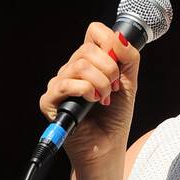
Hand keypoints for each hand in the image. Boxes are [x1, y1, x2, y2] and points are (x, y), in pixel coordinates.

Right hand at [38, 21, 140, 168]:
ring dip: (100, 84)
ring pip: (79, 66)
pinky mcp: (49, 101)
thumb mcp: (130, 84)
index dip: (110, 43)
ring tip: (104, 99)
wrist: (107, 148)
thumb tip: (119, 36)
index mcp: (89, 61)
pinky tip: (92, 102)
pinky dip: (85, 91)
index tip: (119, 67)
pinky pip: (65, 84)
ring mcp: (59, 84)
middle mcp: (71, 69)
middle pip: (87, 50)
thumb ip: (129, 58)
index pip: (95, 31)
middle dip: (109, 71)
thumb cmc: (115, 118)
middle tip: (114, 89)